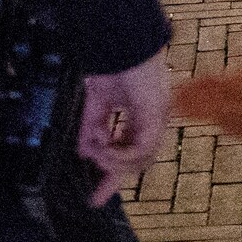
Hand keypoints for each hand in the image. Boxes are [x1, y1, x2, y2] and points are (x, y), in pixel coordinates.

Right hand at [79, 51, 170, 204]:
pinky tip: (103, 146)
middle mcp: (153, 121)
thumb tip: (84, 153)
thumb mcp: (96, 103)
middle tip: (96, 196)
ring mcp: (158, 120)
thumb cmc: (112, 64)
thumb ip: (91, 128)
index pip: (129, 152)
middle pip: (138, 162)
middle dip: (114, 178)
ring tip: (95, 150)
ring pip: (140, 160)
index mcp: (141, 117)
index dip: (112, 174)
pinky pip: (139, 149)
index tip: (96, 197)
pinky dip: (118, 153)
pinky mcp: (157, 117)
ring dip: (111, 161)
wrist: (120, 43)